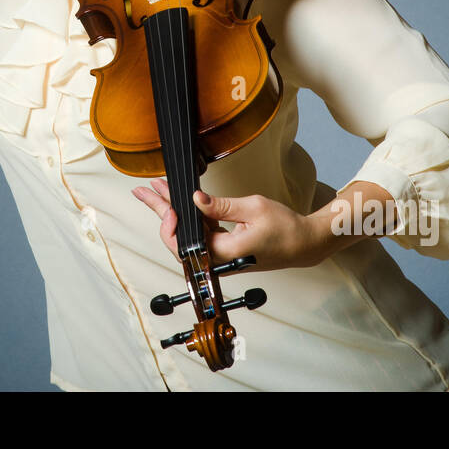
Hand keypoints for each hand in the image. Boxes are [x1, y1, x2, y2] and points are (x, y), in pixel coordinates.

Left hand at [131, 178, 335, 271]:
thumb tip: (195, 200)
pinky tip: (182, 202)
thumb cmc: (286, 228)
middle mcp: (219, 259)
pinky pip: (202, 234)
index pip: (183, 243)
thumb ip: (221, 205)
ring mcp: (222, 256)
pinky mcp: (226, 249)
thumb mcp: (253, 208)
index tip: (167, 201)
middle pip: (180, 238)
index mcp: (224, 253)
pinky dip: (190, 217)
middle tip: (144, 190)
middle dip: (161, 211)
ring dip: (173, 212)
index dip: (168, 223)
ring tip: (159, 190)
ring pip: (189, 234)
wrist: (304, 243)